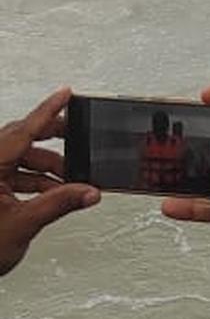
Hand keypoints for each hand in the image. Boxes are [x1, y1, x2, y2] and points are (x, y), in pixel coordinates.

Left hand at [0, 87, 99, 276]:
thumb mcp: (23, 224)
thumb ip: (59, 204)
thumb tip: (87, 192)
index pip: (24, 129)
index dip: (48, 110)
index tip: (66, 94)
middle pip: (22, 140)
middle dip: (52, 141)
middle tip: (76, 134)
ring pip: (20, 160)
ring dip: (45, 168)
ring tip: (69, 179)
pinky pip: (14, 176)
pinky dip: (34, 182)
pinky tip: (51, 193)